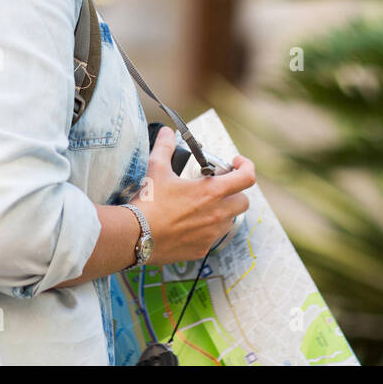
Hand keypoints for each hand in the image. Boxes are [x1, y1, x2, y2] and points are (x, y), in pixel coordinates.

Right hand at [130, 128, 254, 264]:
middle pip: (243, 202)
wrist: (135, 236)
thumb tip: (167, 132)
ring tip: (202, 205)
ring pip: (230, 221)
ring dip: (222, 211)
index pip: (247, 178)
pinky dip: (207, 230)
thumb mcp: (157, 169)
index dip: (246, 167)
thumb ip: (165, 147)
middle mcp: (217, 214)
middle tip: (218, 187)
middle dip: (235, 192)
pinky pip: (212, 238)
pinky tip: (189, 224)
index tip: (235, 163)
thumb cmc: (149, 202)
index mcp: (212, 192)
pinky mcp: (201, 250)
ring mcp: (210, 234)